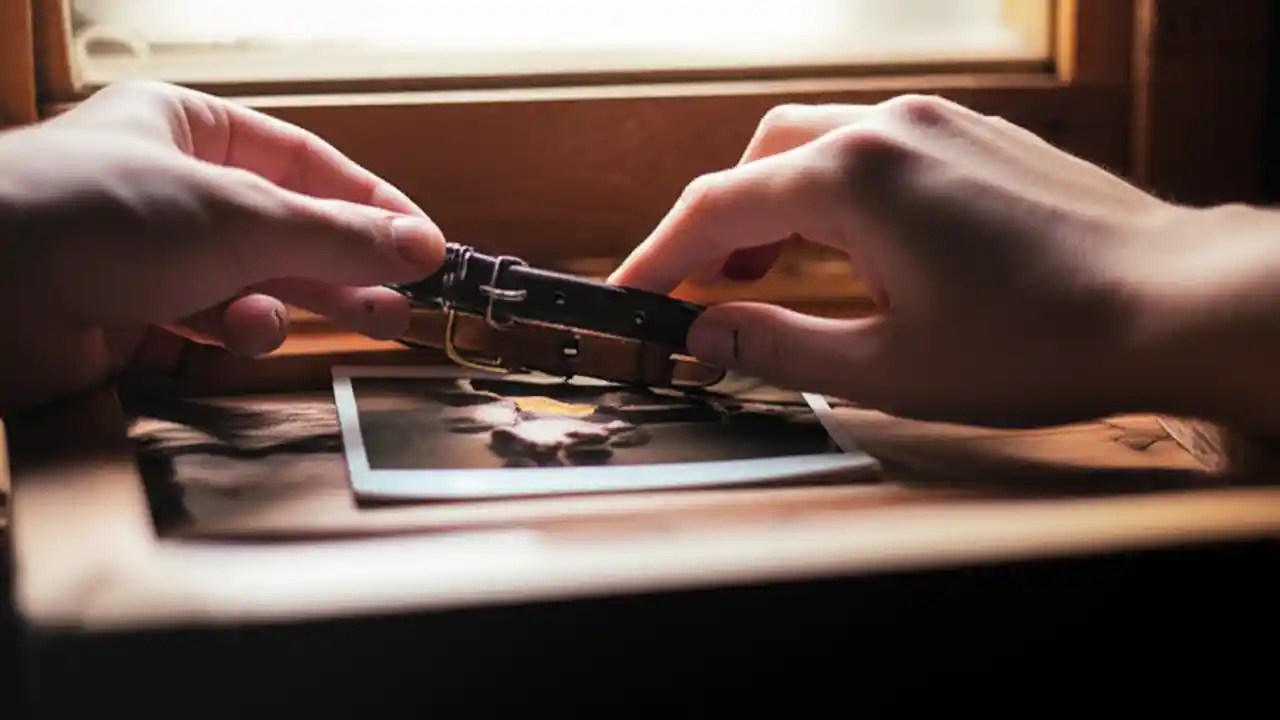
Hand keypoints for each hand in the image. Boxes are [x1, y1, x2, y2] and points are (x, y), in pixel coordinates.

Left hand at [0, 80, 444, 413]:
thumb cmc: (103, 217)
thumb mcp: (243, 216)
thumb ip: (338, 236)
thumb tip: (423, 245)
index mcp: (189, 130)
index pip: (304, 164)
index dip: (371, 203)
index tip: (426, 244)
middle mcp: (169, 188)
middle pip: (285, 227)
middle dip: (349, 264)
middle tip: (407, 299)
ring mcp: (146, 255)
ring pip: (253, 281)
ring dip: (301, 301)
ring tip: (366, 319)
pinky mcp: (129, 318)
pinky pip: (208, 323)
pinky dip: (234, 329)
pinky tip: (244, 330)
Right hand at [609, 95, 1191, 427]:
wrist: (1171, 301)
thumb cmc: (1038, 340)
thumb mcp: (886, 368)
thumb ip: (778, 345)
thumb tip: (707, 332)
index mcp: (852, 180)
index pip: (716, 208)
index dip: (659, 255)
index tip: (632, 295)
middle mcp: (887, 130)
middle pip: (758, 160)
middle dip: (718, 225)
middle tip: (706, 293)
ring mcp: (936, 123)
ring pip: (815, 144)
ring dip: (776, 205)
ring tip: (771, 274)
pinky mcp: (973, 135)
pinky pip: (872, 146)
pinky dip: (833, 191)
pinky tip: (852, 247)